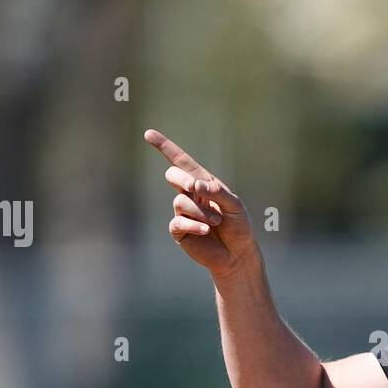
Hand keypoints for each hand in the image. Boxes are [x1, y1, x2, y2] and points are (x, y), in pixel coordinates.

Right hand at [144, 129, 256, 277]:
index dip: (165, 147)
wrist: (237, 254)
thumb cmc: (238, 227)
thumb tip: (195, 184)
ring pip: (180, 201)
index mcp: (203, 183)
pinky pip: (178, 222)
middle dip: (183, 179)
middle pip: (173, 175)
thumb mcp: (235, 205)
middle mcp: (190, 195)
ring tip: (216, 221)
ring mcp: (183, 212)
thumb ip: (217, 192)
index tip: (148, 133)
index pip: (181, 162)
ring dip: (201, 211)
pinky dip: (194, 224)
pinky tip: (205, 230)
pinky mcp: (180, 230)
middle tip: (197, 189)